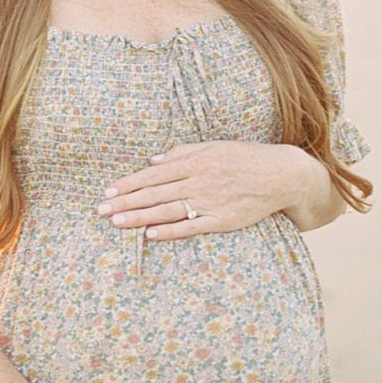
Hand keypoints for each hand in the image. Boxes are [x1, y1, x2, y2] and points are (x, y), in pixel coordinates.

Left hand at [96, 140, 311, 239]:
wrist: (281, 175)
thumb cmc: (244, 158)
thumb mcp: (213, 146)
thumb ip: (182, 153)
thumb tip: (153, 160)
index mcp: (194, 161)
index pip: (152, 174)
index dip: (128, 184)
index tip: (108, 191)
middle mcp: (198, 180)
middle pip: (154, 193)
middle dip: (125, 202)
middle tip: (100, 211)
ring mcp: (209, 201)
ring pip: (167, 210)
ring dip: (139, 217)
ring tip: (116, 223)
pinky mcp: (222, 220)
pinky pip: (191, 227)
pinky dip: (170, 231)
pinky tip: (150, 235)